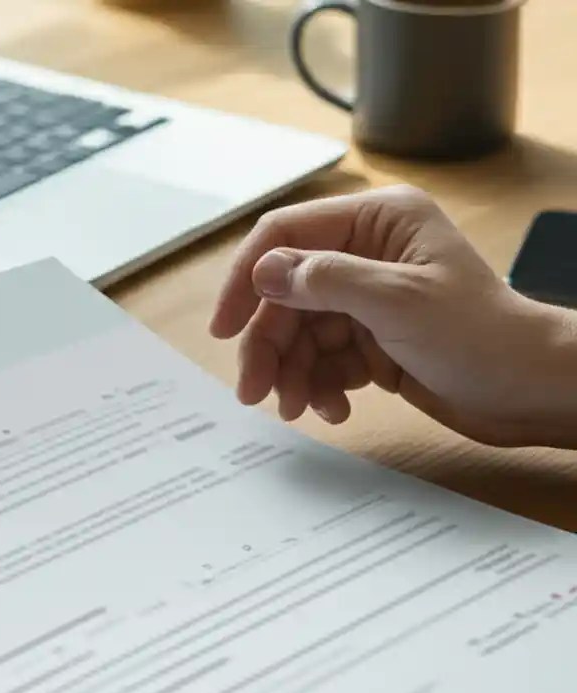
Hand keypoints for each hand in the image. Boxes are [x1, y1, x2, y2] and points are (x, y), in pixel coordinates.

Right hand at [210, 185, 576, 448]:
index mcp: (377, 221)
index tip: (223, 326)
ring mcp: (368, 297)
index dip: (247, 279)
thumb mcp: (398, 303)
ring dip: (291, 372)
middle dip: (269, 344)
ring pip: (298, 331)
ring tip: (297, 407)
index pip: (285, 235)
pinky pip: (322, 359)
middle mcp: (367, 252)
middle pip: (285, 293)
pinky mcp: (372, 338)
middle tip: (254, 390)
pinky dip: (319, 385)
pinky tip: (333, 408)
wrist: (531, 393)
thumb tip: (263, 271)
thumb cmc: (483, 337)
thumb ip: (325, 280)